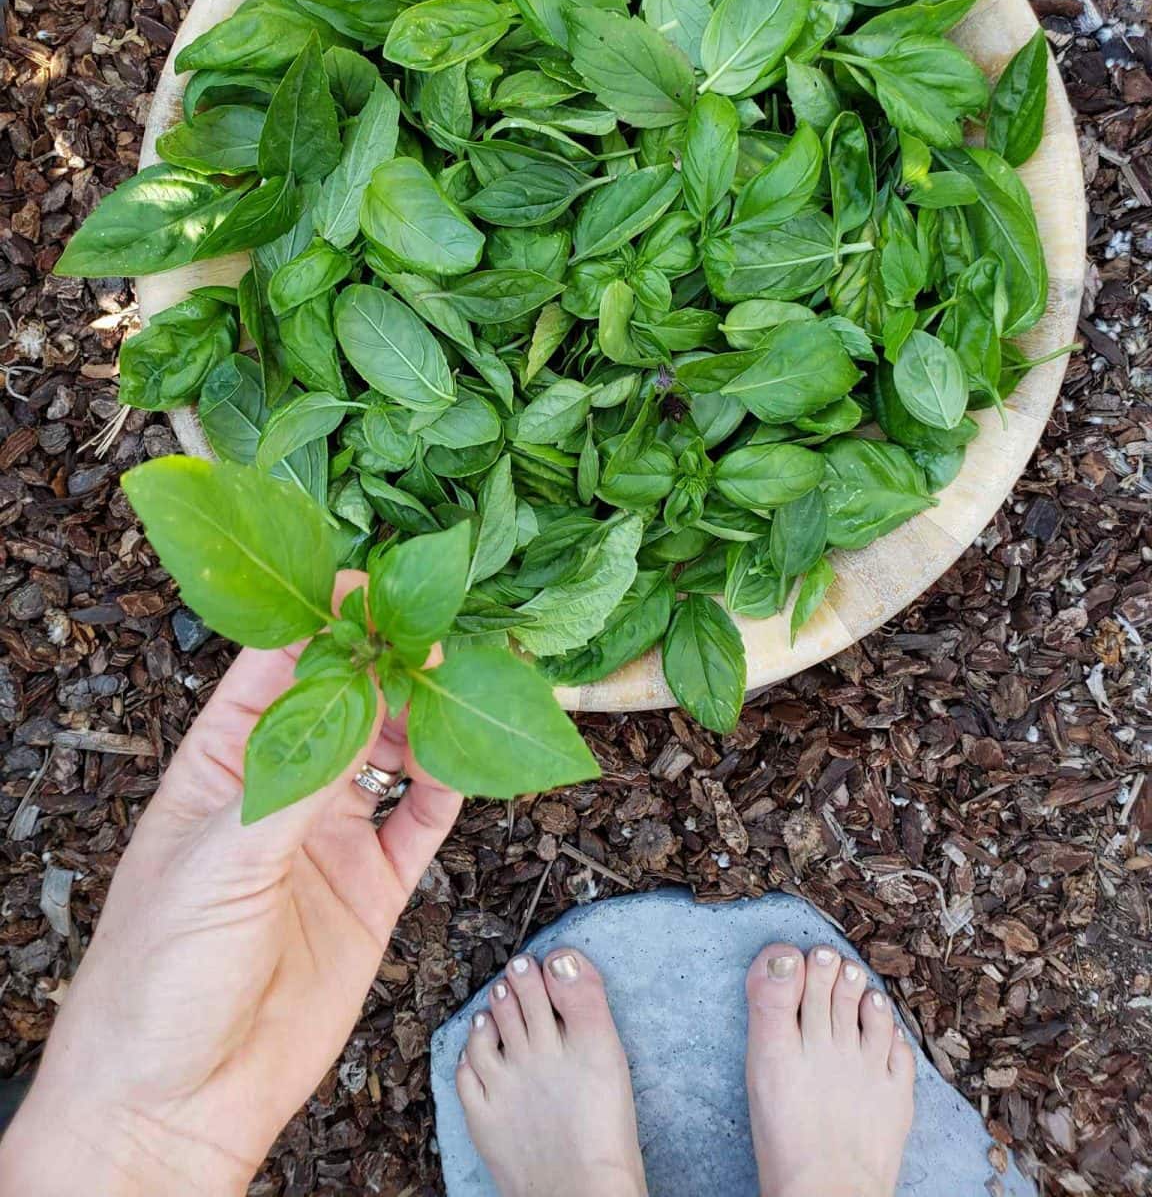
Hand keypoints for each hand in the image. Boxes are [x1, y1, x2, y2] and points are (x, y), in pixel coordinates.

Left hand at [0, 572, 461, 1195]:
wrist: (175, 1105)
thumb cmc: (158, 976)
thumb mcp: (223, 858)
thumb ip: (302, 773)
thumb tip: (364, 686)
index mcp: (221, 765)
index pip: (276, 668)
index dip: (322, 620)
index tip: (371, 582)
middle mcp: (281, 791)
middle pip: (347, 701)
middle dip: (390, 663)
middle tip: (440, 633)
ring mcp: (328, 839)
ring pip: (392, 754)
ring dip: (427, 718)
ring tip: (467, 683)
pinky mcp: (370, 891)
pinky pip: (421, 823)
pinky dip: (451, 788)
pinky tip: (473, 759)